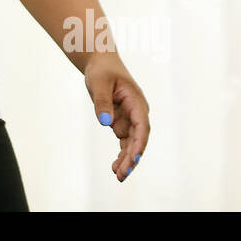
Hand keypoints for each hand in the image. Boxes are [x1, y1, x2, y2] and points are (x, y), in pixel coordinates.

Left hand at [84, 55, 149, 182]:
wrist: (100, 63)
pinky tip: (115, 168)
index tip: (134, 158)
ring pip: (132, 144)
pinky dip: (121, 155)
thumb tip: (105, 122)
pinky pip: (124, 143)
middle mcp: (137, 112)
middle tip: (122, 175)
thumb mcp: (99, 83)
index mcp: (136, 102)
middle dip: (132, 158)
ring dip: (127, 160)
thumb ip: (102, 102)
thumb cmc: (101, 70)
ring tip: (119, 176)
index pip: (142, 126)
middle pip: (138, 139)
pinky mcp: (122, 123)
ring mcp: (130, 119)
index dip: (139, 144)